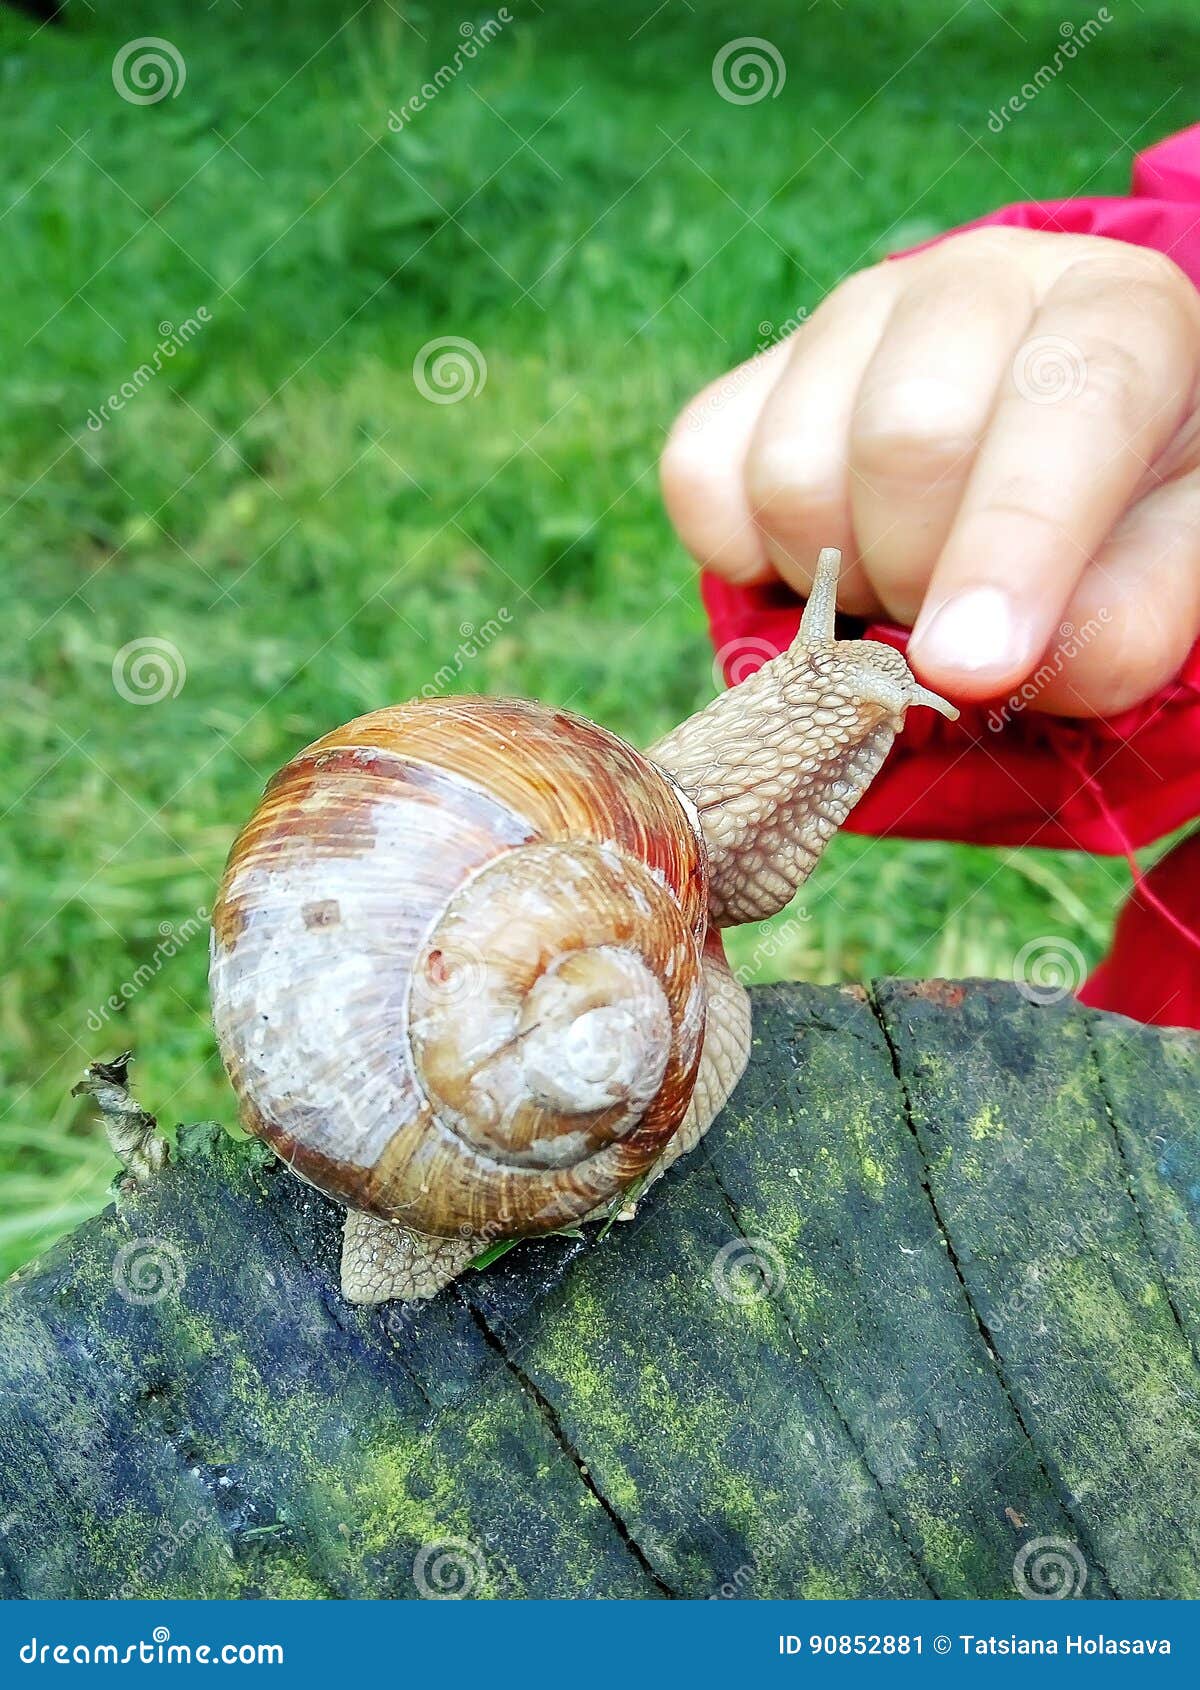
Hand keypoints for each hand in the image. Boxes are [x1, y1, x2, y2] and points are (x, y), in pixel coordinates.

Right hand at [661, 227, 1199, 715]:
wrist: (1042, 467)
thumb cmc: (1122, 526)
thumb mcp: (1172, 576)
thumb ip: (1117, 629)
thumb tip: (973, 669)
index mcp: (1117, 312)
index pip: (1067, 402)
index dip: (1014, 543)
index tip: (973, 668)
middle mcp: (979, 281)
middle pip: (905, 436)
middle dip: (920, 575)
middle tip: (954, 627)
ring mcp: (850, 316)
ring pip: (791, 474)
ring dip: (839, 580)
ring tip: (900, 583)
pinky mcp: (752, 374)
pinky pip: (700, 477)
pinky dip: (745, 557)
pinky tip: (818, 563)